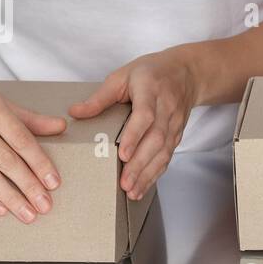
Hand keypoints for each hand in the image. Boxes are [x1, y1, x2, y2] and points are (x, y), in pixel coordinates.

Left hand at [70, 49, 195, 200]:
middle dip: (140, 163)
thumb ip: (100, 97)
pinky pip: (168, 156)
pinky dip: (156, 173)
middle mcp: (166, 109)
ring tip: (132, 190)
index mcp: (151, 90)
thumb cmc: (152, 73)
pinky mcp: (177, 135)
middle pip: (156, 139)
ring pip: (164, 151)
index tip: (122, 154)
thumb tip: (75, 112)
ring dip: (148, 173)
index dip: (135, 135)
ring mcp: (174, 124)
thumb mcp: (123, 76)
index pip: (145, 116)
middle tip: (124, 183)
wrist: (187, 73)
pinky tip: (143, 186)